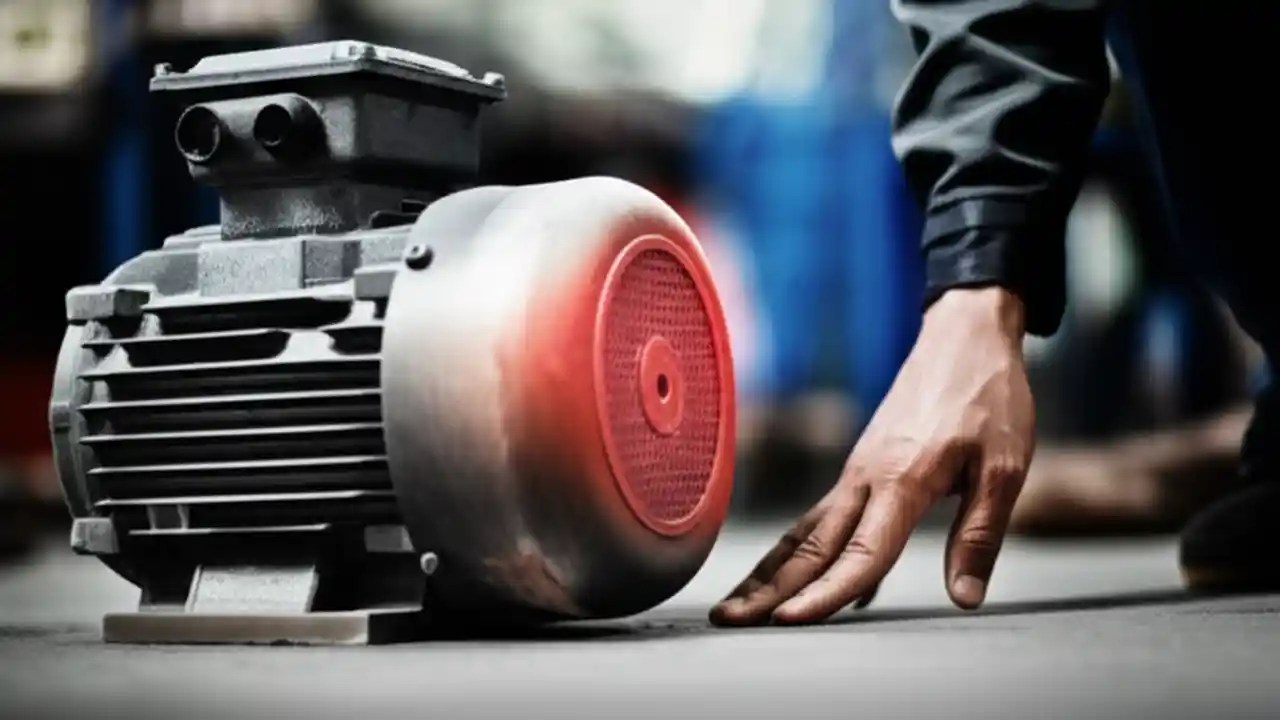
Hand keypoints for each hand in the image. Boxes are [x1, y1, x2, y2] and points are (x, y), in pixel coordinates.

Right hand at [711, 287, 1034, 624]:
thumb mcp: (1005, 467)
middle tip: (725, 620)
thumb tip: (964, 597)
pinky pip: (821, 518)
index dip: (827, 593)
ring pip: (803, 532)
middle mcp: (865, 477)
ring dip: (767, 571)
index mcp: (902, 480)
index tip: (787, 623)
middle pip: (810, 546)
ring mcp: (856, 472)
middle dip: (766, 588)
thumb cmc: (990, 398)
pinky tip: (794, 582)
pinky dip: (798, 553)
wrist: (965, 335)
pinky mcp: (860, 468)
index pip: (861, 553)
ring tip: (733, 604)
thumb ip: (980, 534)